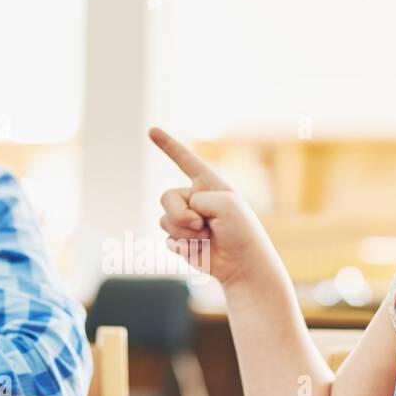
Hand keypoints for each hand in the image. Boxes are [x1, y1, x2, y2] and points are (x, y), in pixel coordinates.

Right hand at [149, 127, 274, 288]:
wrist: (242, 264)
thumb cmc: (241, 231)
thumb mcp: (226, 204)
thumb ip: (197, 199)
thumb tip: (182, 218)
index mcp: (208, 185)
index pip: (185, 160)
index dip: (168, 145)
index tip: (152, 130)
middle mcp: (195, 200)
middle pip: (166, 197)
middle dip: (180, 214)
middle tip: (203, 225)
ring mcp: (186, 221)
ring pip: (164, 220)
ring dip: (184, 232)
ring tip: (207, 238)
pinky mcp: (181, 241)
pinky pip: (167, 239)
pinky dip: (183, 246)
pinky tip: (200, 250)